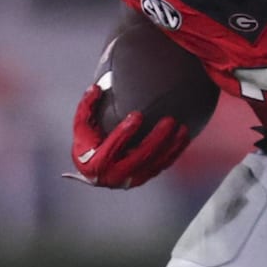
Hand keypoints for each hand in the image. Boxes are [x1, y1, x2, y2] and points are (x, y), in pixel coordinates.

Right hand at [65, 81, 189, 188]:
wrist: (95, 169)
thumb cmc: (88, 143)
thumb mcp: (82, 126)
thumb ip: (86, 107)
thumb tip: (95, 88)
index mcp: (96, 164)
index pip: (112, 148)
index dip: (125, 132)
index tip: (138, 115)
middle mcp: (115, 176)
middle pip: (139, 157)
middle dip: (157, 139)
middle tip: (169, 120)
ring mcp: (132, 179)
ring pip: (155, 163)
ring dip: (171, 146)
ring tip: (182, 128)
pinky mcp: (144, 177)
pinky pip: (162, 165)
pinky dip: (175, 152)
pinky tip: (184, 137)